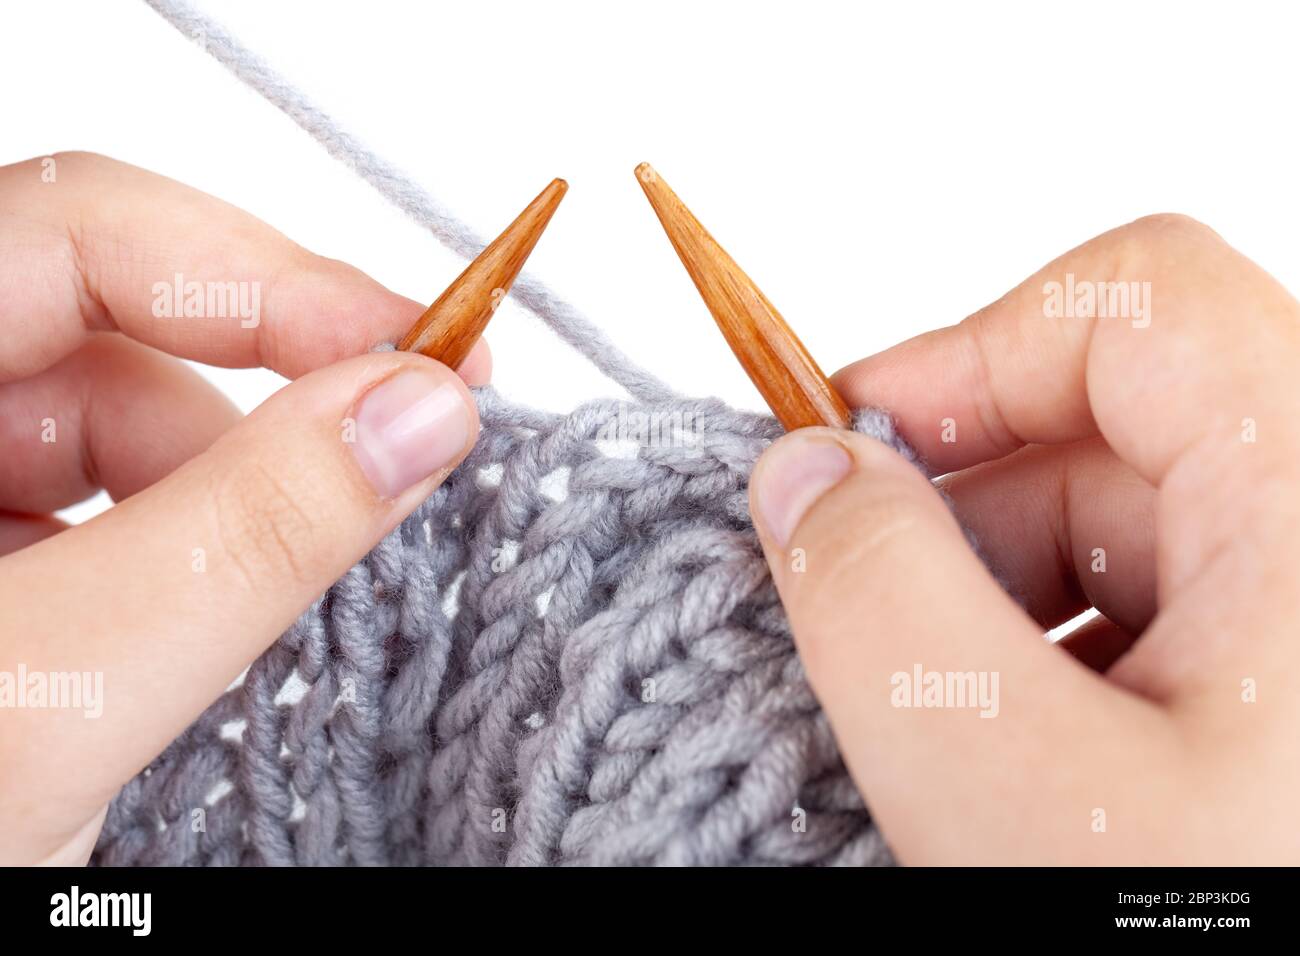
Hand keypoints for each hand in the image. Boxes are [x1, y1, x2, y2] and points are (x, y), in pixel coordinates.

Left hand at [0, 152, 485, 863]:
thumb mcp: (50, 699)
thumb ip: (245, 536)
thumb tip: (425, 410)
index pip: (75, 232)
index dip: (269, 277)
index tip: (424, 353)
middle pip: (107, 334)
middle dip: (255, 416)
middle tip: (392, 474)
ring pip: (115, 430)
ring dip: (213, 510)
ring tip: (219, 627)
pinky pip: (100, 504)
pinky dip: (173, 558)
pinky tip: (163, 640)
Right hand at [748, 214, 1299, 863]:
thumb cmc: (1230, 941)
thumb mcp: (1012, 791)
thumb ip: (877, 602)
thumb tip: (801, 475)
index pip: (1136, 302)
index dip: (969, 349)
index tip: (844, 449)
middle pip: (1118, 426)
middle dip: (959, 508)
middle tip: (851, 613)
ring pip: (1132, 532)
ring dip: (1001, 602)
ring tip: (942, 725)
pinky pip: (1169, 617)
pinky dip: (1063, 661)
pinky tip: (1020, 762)